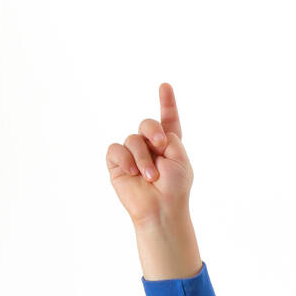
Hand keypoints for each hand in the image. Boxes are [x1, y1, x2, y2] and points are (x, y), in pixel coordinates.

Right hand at [105, 82, 193, 228]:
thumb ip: (169, 135)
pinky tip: (133, 173)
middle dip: (153, 130)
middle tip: (160, 145)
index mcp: (169, 146)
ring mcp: (133, 156)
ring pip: (132, 138)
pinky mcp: (118, 164)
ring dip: (143, 157)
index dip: (167, 103)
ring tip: (150, 176)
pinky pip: (116, 149)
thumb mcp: (180, 157)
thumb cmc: (175, 187)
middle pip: (147, 124)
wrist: (161, 209)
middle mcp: (150, 148)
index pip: (168, 121)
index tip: (165, 86)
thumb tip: (147, 136)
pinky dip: (126, 159)